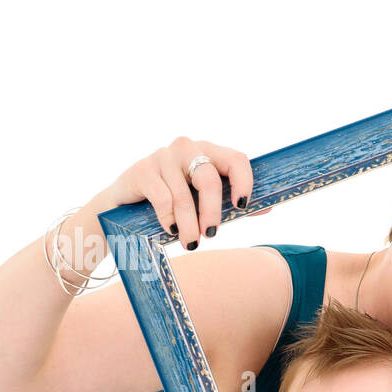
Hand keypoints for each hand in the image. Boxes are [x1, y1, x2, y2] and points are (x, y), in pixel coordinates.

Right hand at [100, 137, 256, 249]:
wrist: (125, 205)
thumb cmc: (174, 202)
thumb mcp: (203, 201)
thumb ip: (231, 203)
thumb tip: (266, 208)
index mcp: (209, 152)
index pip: (236, 159)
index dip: (244, 182)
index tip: (242, 206)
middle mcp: (187, 148)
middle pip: (208, 179)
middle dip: (212, 212)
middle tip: (210, 235)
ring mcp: (163, 156)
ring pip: (183, 196)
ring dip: (188, 225)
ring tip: (191, 244)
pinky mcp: (142, 170)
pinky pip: (162, 199)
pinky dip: (168, 219)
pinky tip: (170, 231)